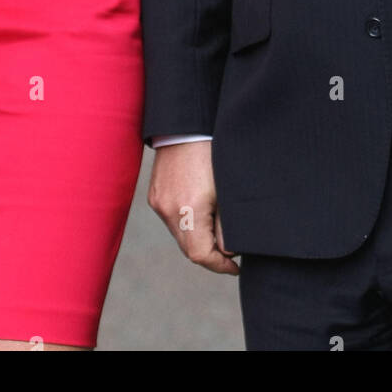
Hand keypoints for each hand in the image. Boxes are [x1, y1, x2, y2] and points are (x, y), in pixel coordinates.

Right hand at [147, 141, 238, 274]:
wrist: (187, 125)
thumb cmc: (214, 154)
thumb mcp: (227, 193)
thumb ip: (226, 228)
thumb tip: (228, 253)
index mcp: (188, 211)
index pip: (200, 256)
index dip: (220, 266)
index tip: (236, 266)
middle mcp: (168, 210)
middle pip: (188, 248)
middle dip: (210, 253)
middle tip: (230, 251)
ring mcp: (158, 202)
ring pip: (180, 234)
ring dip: (198, 237)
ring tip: (217, 226)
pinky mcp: (155, 194)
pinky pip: (171, 218)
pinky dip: (187, 222)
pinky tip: (201, 210)